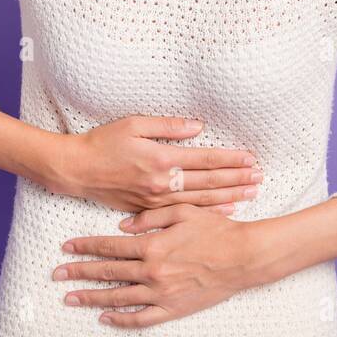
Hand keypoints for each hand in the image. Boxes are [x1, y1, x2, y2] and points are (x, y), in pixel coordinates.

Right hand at [52, 116, 262, 214]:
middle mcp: (162, 182)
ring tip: (251, 193)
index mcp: (161, 159)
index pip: (205, 159)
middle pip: (208, 182)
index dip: (231, 159)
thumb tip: (199, 127)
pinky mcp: (147, 210)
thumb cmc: (103, 142)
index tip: (251, 158)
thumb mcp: (134, 124)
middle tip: (260, 177)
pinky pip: (184, 213)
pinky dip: (207, 211)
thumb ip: (169, 126)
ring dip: (228, 196)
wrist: (76, 170)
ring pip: (200, 200)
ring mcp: (155, 200)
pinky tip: (223, 209)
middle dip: (237, 179)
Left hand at [53, 203, 258, 327]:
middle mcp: (152, 271)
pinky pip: (141, 318)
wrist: (244, 257)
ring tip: (71, 298)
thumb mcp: (183, 211)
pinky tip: (105, 317)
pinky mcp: (173, 309)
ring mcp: (161, 293)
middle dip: (79, 272)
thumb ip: (150, 217)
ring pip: (118, 297)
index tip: (66, 247)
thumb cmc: (216, 229)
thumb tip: (122, 226)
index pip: (109, 246)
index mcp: (152, 245)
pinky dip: (121, 319)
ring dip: (91, 297)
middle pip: (107, 272)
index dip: (85, 246)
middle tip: (57, 274)